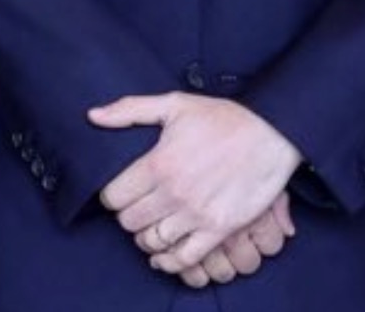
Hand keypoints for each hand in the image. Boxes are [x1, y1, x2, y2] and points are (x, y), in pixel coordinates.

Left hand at [89, 93, 303, 274]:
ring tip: (153, 227)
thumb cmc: (222, 118)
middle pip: (129, 222)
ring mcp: (196, 214)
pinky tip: (166, 252)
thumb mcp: (174, 104)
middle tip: (137, 209)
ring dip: (147, 237)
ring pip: (152, 242)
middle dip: (128, 217)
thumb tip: (93, 116)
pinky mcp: (219, 228)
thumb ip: (129, 110)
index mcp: (158, 163)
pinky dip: (170, 261)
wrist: (271, 134)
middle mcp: (174, 192)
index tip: (120, 193)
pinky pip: (184, 258)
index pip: (113, 197)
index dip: (112, 197)